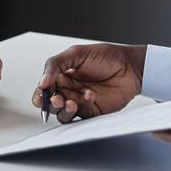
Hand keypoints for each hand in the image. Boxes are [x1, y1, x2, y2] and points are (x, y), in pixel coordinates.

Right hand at [30, 43, 146, 122]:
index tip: (41, 96)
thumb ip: (55, 65)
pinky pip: (81, 116)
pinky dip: (83, 107)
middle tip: (57, 99)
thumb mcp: (76, 53)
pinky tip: (90, 95)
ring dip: (64, 110)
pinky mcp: (93, 111)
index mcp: (61, 76)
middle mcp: (69, 90)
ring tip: (71, 102)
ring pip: (63, 114)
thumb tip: (42, 82)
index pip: (43, 90)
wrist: (131, 67)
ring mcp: (80, 102)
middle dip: (50, 104)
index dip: (39, 95)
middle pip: (50, 104)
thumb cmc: (106, 56)